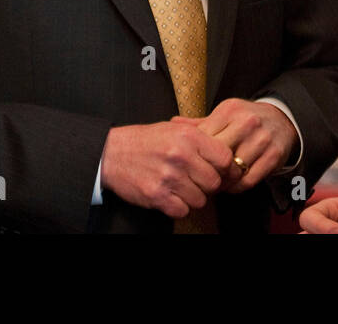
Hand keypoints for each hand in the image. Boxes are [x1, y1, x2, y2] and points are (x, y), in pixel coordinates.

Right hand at [100, 121, 233, 217]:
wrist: (110, 153)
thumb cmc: (144, 141)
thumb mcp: (173, 128)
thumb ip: (199, 135)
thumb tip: (227, 147)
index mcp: (188, 136)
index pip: (225, 158)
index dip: (223, 167)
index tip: (215, 169)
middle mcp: (180, 156)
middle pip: (214, 182)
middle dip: (207, 185)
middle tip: (195, 180)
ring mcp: (169, 177)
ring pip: (200, 199)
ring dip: (192, 197)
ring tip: (179, 186)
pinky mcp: (157, 196)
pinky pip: (183, 211)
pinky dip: (178, 207)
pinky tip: (170, 195)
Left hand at [174, 98, 297, 191]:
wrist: (281, 118)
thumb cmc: (246, 118)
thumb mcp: (224, 114)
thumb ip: (200, 123)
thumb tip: (172, 124)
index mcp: (230, 111)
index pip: (205, 137)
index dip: (195, 154)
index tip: (190, 164)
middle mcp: (247, 123)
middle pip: (219, 154)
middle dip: (208, 169)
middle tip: (199, 178)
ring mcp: (262, 140)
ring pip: (234, 170)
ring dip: (221, 182)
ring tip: (213, 184)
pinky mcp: (274, 156)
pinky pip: (249, 180)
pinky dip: (236, 187)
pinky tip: (230, 186)